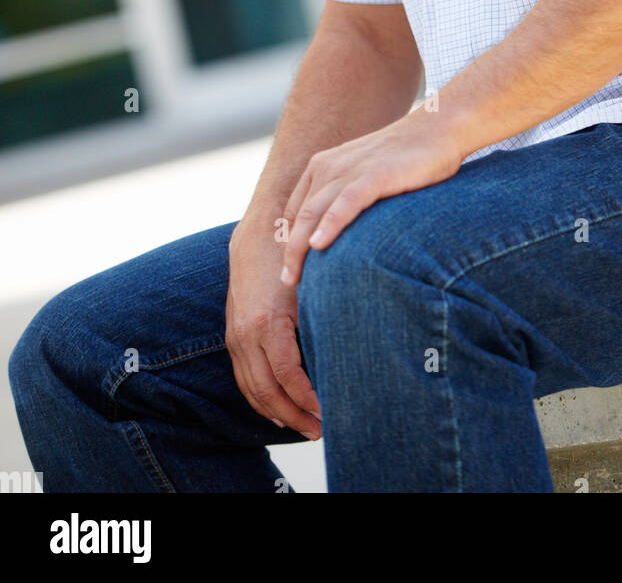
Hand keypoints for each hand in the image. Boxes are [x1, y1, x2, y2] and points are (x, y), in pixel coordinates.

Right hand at [226, 213, 322, 437]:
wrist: (261, 229)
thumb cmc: (295, 255)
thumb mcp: (312, 288)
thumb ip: (323, 322)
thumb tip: (350, 357)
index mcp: (267, 324)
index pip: (288, 378)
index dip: (309, 401)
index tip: (330, 414)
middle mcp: (245, 334)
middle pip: (267, 392)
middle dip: (294, 416)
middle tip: (321, 431)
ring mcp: (235, 335)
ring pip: (251, 390)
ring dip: (277, 412)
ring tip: (304, 426)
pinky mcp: (232, 333)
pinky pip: (242, 377)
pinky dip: (259, 397)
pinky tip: (278, 408)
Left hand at [279, 115, 462, 288]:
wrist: (437, 129)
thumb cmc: (405, 158)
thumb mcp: (364, 173)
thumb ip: (346, 195)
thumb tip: (339, 236)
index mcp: (323, 165)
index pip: (295, 211)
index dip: (290, 241)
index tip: (294, 268)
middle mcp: (330, 166)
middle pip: (300, 217)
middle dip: (290, 253)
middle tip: (288, 282)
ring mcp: (352, 170)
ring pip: (315, 213)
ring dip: (300, 248)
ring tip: (295, 278)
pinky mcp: (376, 175)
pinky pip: (346, 203)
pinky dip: (330, 224)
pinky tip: (319, 245)